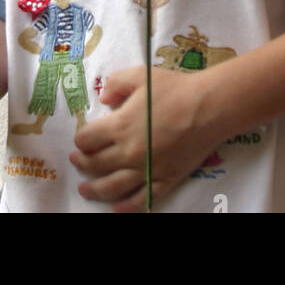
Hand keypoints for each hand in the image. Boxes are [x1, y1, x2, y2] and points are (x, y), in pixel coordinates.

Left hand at [70, 65, 224, 210]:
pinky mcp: (166, 180)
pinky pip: (143, 199)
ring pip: (113, 186)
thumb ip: (115, 83)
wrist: (209, 108)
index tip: (80, 140)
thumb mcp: (139, 75)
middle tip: (76, 162)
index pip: (87, 139)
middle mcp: (129, 152)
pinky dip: (127, 207)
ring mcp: (148, 169)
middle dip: (82, 164)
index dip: (80, 140)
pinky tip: (117, 209)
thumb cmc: (174, 89)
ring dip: (95, 190)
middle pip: (96, 164)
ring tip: (84, 190)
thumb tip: (103, 97)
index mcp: (119, 126)